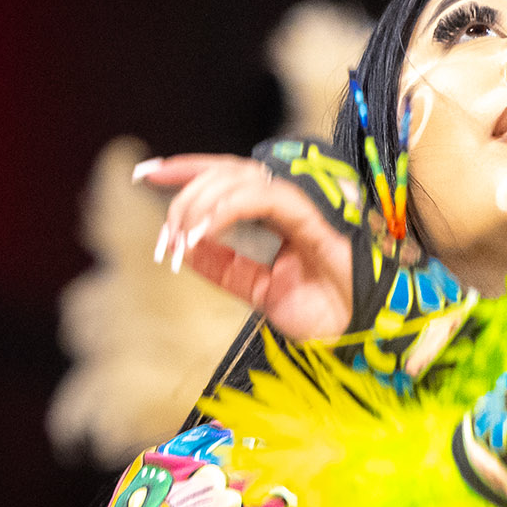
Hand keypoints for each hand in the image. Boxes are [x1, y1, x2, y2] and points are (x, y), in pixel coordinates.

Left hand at [138, 154, 354, 340]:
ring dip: (201, 203)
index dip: (188, 171)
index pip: (230, 179)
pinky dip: (227, 210)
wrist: (361, 337)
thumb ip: (225, 268)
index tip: (145, 173)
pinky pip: (265, 199)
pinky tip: (202, 232)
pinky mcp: (317, 216)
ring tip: (179, 237)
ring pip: (243, 179)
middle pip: (231, 170)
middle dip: (184, 175)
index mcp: (281, 216)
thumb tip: (185, 248)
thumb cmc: (326, 315)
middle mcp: (293, 204)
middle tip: (152, 195)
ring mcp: (307, 206)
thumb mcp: (258, 291)